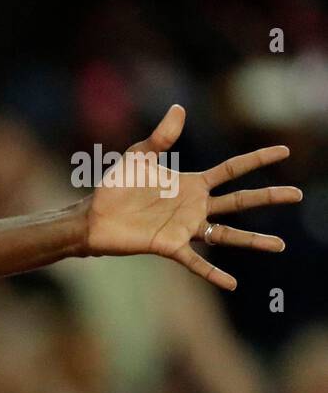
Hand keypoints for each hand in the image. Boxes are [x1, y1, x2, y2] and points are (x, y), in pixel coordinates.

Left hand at [84, 105, 301, 289]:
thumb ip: (161, 136)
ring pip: (226, 234)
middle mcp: (194, 206)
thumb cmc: (116, 186)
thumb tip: (179, 108)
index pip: (232, 170)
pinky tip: (233, 284)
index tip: (284, 150)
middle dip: (268, 197)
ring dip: (252, 241)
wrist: (93, 215)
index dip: (257, 159)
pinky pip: (195, 262)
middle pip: (240, 201)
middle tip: (298, 194)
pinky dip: (213, 274)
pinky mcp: (169, 246)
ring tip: (279, 245)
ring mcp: (184, 228)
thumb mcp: (139, 156)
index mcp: (191, 183)